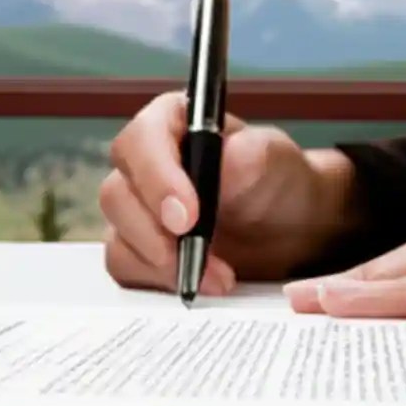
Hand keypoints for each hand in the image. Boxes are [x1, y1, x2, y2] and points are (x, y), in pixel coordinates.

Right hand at [101, 91, 357, 294]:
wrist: (288, 227)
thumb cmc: (276, 180)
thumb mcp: (276, 161)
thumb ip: (252, 155)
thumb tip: (225, 160)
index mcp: (171, 122)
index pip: (141, 140)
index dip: (156, 178)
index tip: (186, 217)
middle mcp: (144, 163)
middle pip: (117, 195)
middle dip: (156, 233)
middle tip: (199, 257)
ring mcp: (137, 209)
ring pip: (117, 238)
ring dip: (164, 265)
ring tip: (218, 277)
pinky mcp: (138, 249)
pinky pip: (127, 269)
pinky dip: (161, 282)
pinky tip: (201, 283)